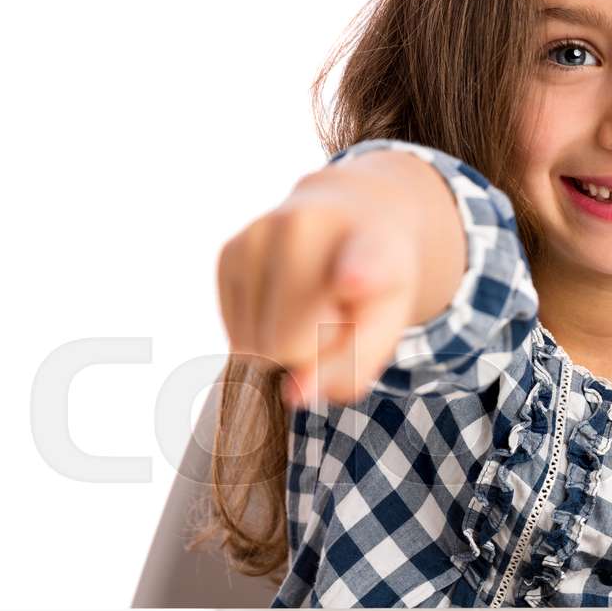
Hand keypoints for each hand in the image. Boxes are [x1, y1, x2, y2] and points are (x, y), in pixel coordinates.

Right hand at [216, 151, 428, 407]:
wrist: (349, 216)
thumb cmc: (372, 289)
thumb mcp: (383, 330)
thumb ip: (349, 369)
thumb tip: (292, 394)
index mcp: (372, 245)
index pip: (363, 262)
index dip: (358, 275)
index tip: (351, 280)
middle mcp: (309, 228)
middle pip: (286, 345)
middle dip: (307, 354)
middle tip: (333, 321)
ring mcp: (260, 234)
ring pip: (252, 345)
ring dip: (281, 346)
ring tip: (309, 307)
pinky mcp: (228, 251)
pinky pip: (234, 333)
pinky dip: (259, 334)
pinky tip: (284, 302)